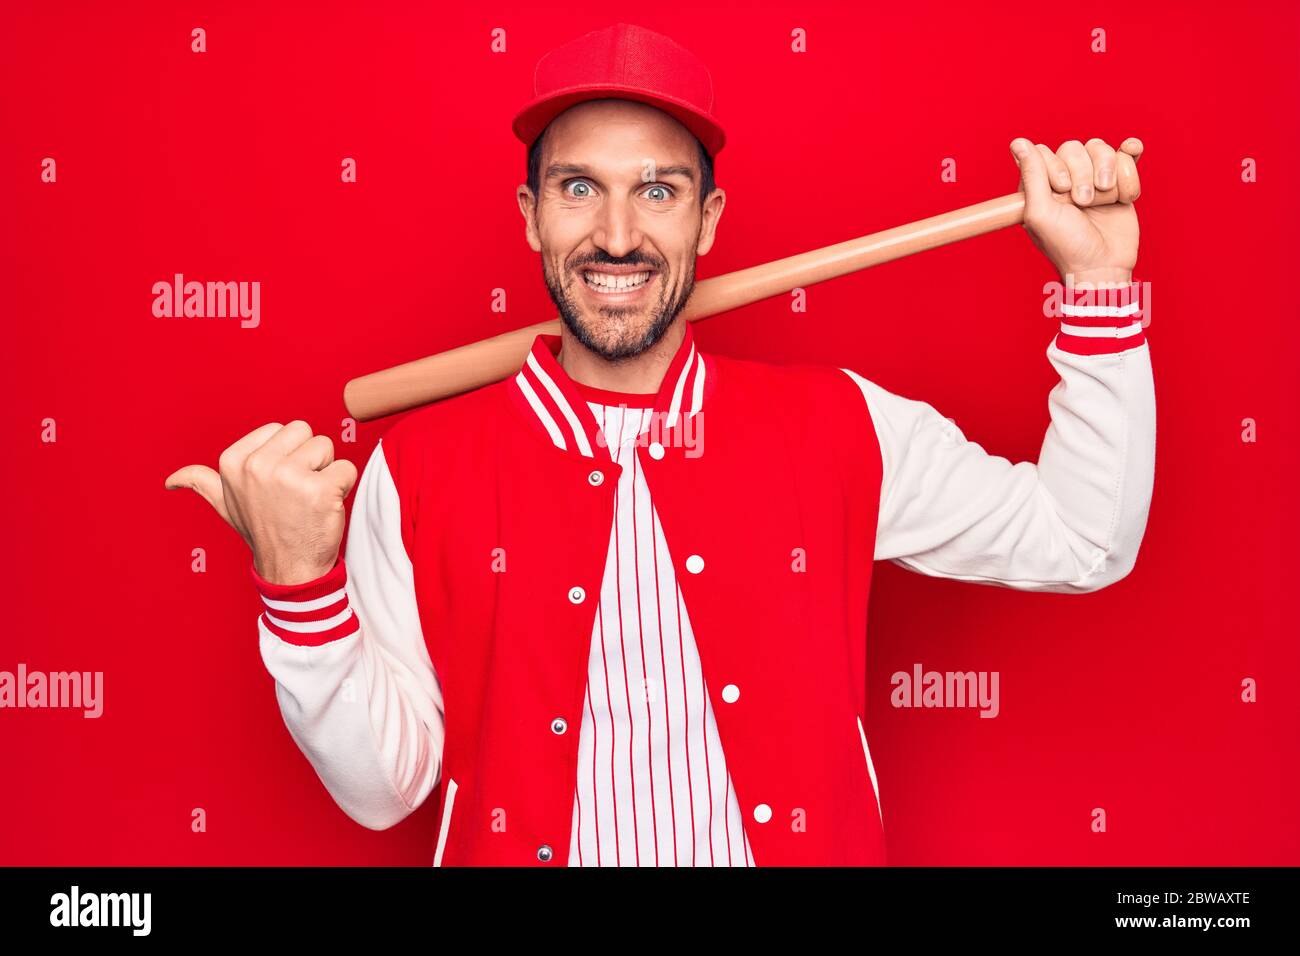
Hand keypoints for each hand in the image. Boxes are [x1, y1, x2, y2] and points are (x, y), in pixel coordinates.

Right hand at [164, 421, 357, 584]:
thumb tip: (172, 481)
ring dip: (326, 472)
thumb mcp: (225, 505)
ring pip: (327, 447)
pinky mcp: (319, 490)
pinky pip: (347, 468)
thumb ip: (202, 483)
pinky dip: (343, 486)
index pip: (281, 428)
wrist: (289, 568)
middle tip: (296, 492)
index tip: (277, 484)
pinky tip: (325, 507)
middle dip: (307, 458)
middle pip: (305, 432)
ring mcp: (288, 477)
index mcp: (233, 461)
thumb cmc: (262, 530)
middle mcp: (257, 465)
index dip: (287, 454)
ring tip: (309, 499)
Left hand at [1009, 136, 1142, 285]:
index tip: (1063, 193)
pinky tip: (1132, 151)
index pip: (1045, 152)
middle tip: (1084, 203)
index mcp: (1039, 186)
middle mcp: (1065, 178)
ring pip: (1101, 149)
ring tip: (1108, 198)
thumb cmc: (1067, 244)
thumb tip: (1019, 143)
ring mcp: (1092, 179)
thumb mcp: (1040, 213)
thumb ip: (1031, 176)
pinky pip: (1125, 154)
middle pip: (1074, 147)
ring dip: (1108, 172)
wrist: (1104, 265)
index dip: (1057, 168)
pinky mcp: (1118, 182)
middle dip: (1084, 174)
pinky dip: (1128, 157)